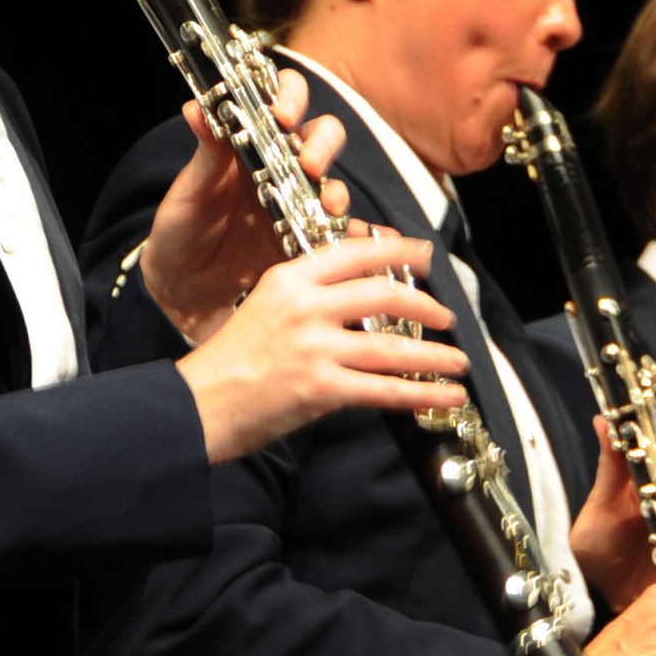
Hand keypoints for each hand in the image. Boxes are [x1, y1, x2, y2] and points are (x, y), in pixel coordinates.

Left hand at [142, 75, 350, 341]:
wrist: (184, 284)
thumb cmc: (183, 227)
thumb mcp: (190, 189)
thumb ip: (205, 152)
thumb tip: (197, 108)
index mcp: (253, 141)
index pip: (283, 100)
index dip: (291, 96)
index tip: (281, 113)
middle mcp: (284, 167)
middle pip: (322, 137)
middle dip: (322, 144)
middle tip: (309, 163)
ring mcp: (300, 204)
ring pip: (333, 183)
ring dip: (337, 190)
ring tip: (329, 205)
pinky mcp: (308, 240)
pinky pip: (341, 234)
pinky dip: (357, 236)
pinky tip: (364, 240)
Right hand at [175, 234, 467, 464]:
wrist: (196, 404)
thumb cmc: (229, 362)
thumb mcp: (265, 308)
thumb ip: (310, 299)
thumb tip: (361, 302)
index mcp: (291, 278)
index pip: (357, 253)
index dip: (399, 251)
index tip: (426, 255)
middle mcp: (306, 306)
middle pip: (384, 294)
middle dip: (427, 306)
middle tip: (449, 317)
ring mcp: (314, 347)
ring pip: (393, 346)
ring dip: (436, 355)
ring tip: (460, 362)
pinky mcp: (320, 388)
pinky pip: (385, 389)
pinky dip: (423, 392)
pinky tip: (447, 395)